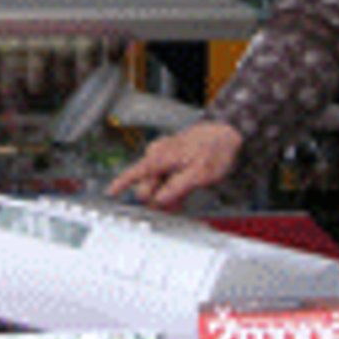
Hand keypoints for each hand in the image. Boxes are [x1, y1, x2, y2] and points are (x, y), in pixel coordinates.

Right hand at [104, 120, 242, 209]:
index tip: (110, 193)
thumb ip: (177, 187)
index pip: (134, 172)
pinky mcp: (171, 160)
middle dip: (156, 198)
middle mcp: (157, 155)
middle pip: (146, 185)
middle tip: (174, 206)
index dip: (120, 184)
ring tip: (182, 199)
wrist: (228, 132)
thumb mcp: (199, 173)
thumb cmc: (215, 149)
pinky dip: (170, 187)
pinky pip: (164, 178)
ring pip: (156, 184)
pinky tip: (181, 192)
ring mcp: (164, 157)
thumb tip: (160, 200)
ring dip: (165, 195)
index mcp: (160, 157)